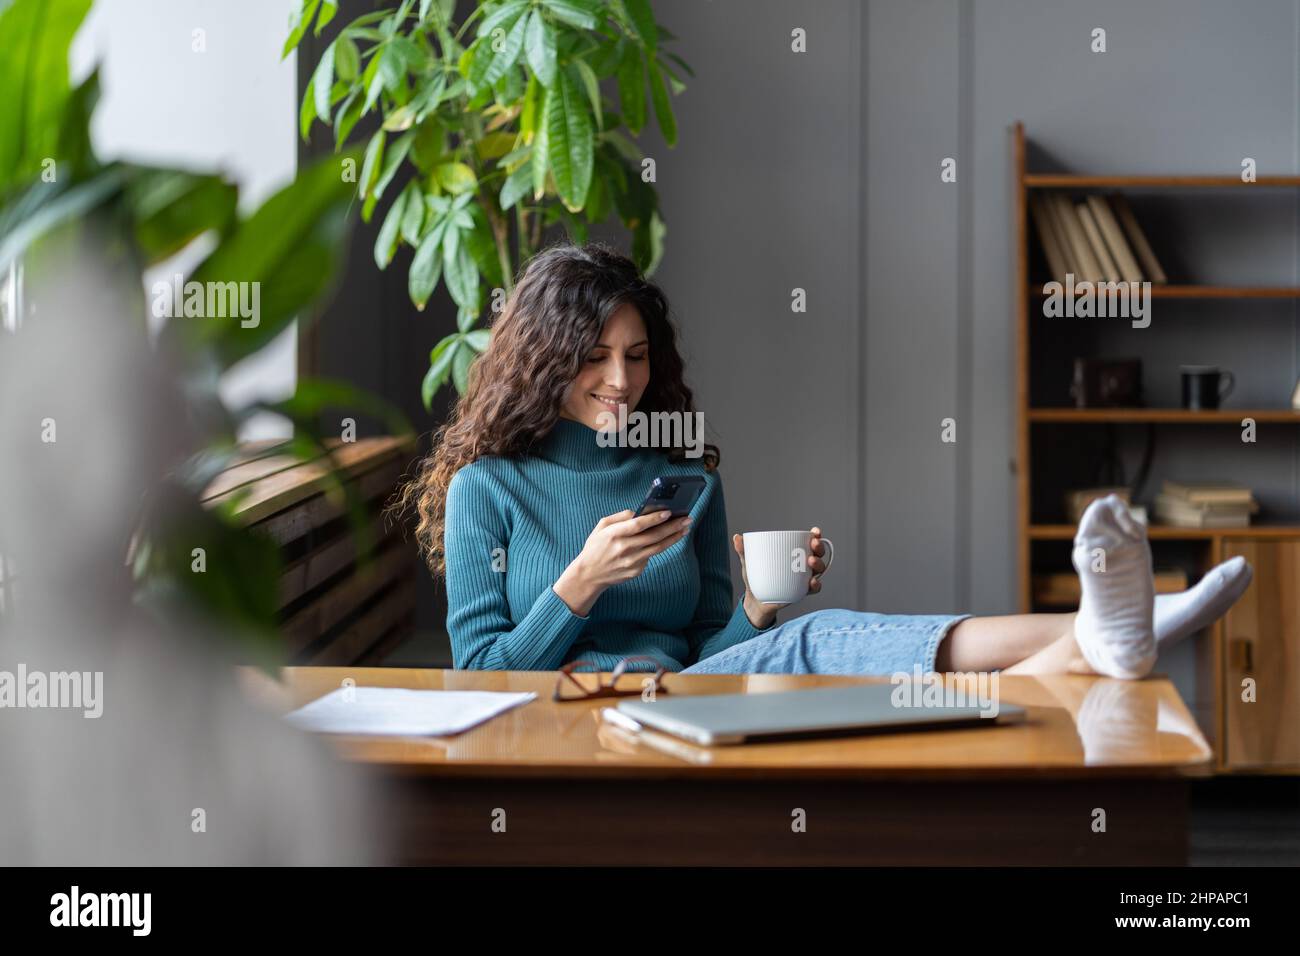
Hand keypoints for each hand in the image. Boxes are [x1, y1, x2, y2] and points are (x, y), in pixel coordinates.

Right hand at [554, 509, 691, 615]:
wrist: (589, 574)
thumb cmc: (596, 547)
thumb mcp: (602, 527)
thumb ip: (620, 517)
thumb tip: (640, 512)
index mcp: (614, 534)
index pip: (638, 525)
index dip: (654, 519)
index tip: (669, 512)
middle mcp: (624, 548)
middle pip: (653, 536)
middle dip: (673, 526)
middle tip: (686, 519)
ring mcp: (631, 562)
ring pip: (658, 547)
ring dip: (674, 537)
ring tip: (684, 529)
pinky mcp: (636, 571)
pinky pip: (650, 556)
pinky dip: (658, 547)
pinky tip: (667, 540)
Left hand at [734, 526, 830, 628]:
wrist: (755, 600)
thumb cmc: (755, 577)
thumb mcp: (749, 562)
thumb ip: (744, 550)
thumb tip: (736, 537)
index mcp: (793, 553)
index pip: (808, 542)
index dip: (815, 536)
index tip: (815, 532)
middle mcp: (802, 564)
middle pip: (817, 554)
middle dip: (819, 548)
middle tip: (813, 546)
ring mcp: (804, 578)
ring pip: (819, 569)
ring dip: (819, 564)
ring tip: (811, 562)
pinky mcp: (802, 591)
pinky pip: (814, 588)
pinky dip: (816, 585)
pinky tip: (812, 582)